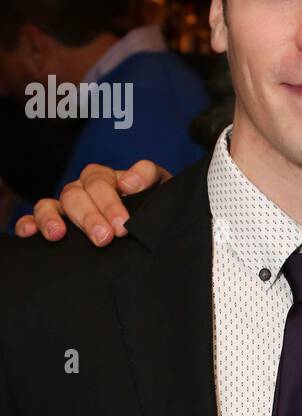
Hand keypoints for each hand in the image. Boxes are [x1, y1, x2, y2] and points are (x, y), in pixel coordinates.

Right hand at [14, 161, 170, 244]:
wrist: (151, 229)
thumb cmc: (153, 205)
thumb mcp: (160, 187)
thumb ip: (148, 176)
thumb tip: (128, 182)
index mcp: (106, 178)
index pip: (100, 182)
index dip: (109, 203)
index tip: (123, 224)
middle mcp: (82, 190)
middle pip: (75, 195)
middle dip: (89, 217)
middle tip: (104, 238)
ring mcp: (65, 207)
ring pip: (49, 205)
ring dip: (52, 219)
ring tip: (58, 235)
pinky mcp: (53, 224)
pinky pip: (32, 220)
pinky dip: (27, 224)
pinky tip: (30, 234)